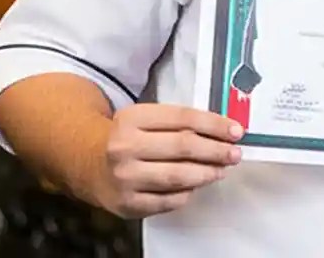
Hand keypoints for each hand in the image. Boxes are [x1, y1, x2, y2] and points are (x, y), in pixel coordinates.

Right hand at [97, 104, 243, 218]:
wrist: (88, 163)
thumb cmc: (128, 138)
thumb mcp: (145, 119)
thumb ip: (178, 122)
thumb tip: (222, 131)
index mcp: (132, 118)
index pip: (182, 118)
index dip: (214, 124)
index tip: (235, 131)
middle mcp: (125, 147)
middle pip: (183, 147)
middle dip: (216, 150)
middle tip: (234, 153)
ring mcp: (125, 177)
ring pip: (178, 176)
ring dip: (207, 173)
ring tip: (220, 170)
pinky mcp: (128, 203)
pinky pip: (169, 200)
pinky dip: (188, 193)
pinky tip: (196, 185)